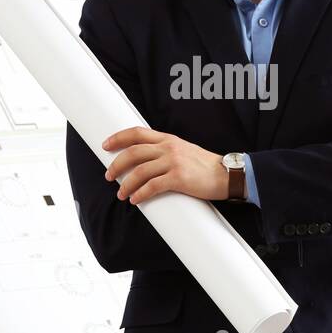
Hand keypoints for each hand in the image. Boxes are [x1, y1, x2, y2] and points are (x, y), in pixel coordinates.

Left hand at [101, 127, 225, 204]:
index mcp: (168, 139)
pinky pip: (152, 186)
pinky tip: (135, 200)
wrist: (226, 174)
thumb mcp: (183, 149)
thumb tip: (144, 161)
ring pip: (140, 171)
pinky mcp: (179, 178)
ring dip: (126, 184)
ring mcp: (174, 162)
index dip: (118, 138)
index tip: (105, 145)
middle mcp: (169, 147)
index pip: (137, 133)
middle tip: (108, 176)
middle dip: (116, 165)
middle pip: (133, 153)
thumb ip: (165, 150)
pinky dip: (140, 194)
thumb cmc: (204, 165)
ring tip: (121, 194)